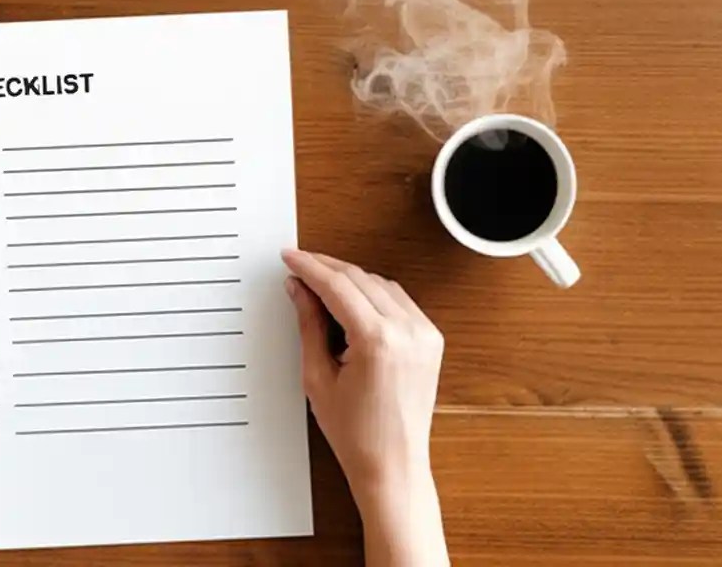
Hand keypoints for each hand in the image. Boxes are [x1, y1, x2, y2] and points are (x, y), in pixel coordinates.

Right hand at [281, 249, 447, 566]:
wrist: (393, 464)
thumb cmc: (356, 433)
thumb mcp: (318, 376)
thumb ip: (309, 325)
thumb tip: (299, 289)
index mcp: (378, 341)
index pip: (338, 286)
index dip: (309, 267)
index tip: (291, 257)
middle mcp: (407, 331)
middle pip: (360, 278)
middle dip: (327, 268)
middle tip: (299, 267)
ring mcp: (424, 334)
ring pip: (381, 284)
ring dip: (350, 278)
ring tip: (320, 284)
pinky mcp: (431, 340)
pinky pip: (399, 301)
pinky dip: (373, 293)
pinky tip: (351, 300)